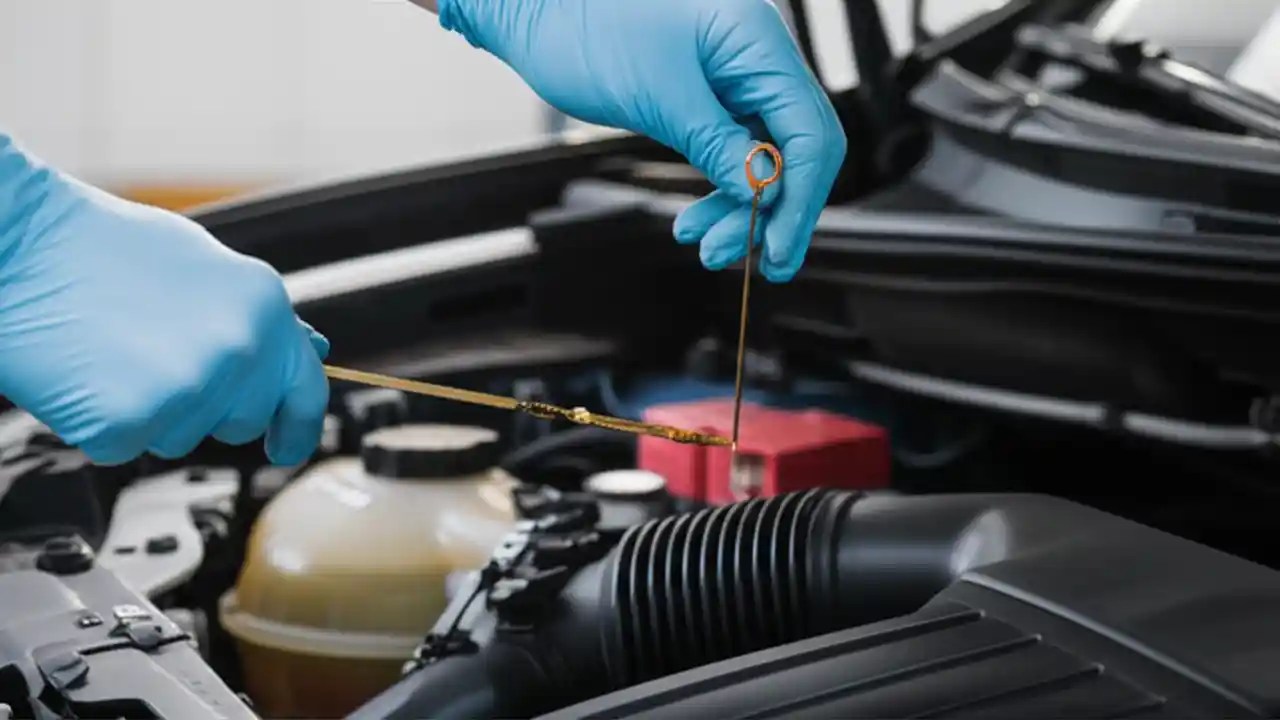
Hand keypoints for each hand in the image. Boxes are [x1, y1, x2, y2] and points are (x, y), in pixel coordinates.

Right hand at [0, 165, 328, 465]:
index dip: (299, 427)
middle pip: (243, 422)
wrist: (16, 246)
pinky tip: (91, 374)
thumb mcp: (204, 266)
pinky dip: (106, 422)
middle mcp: (237, 350)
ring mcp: (187, 391)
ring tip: (118, 352)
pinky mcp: (130, 423)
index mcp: (263, 307)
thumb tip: (310, 350)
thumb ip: (261, 319)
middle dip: (210, 406)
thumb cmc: (98, 248)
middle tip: (159, 358)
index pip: (307, 391)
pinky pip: (129, 446)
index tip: (288, 445)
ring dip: (154, 410)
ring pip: (184, 437)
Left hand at [439, 0, 845, 281]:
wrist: (536, 13)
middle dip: (777, 209)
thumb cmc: (585, 29)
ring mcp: (736, 76)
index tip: (777, 246)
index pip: (809, 129)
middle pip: (798, 147)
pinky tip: (696, 221)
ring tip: (708, 247)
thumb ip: (717, 144)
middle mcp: (757, 54)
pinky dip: (721, 191)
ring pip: (766, 157)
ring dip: (743, 209)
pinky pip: (735, 152)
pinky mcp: (711, 96)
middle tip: (752, 261)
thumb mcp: (658, 96)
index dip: (800, 195)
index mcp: (757, 39)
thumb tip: (762, 190)